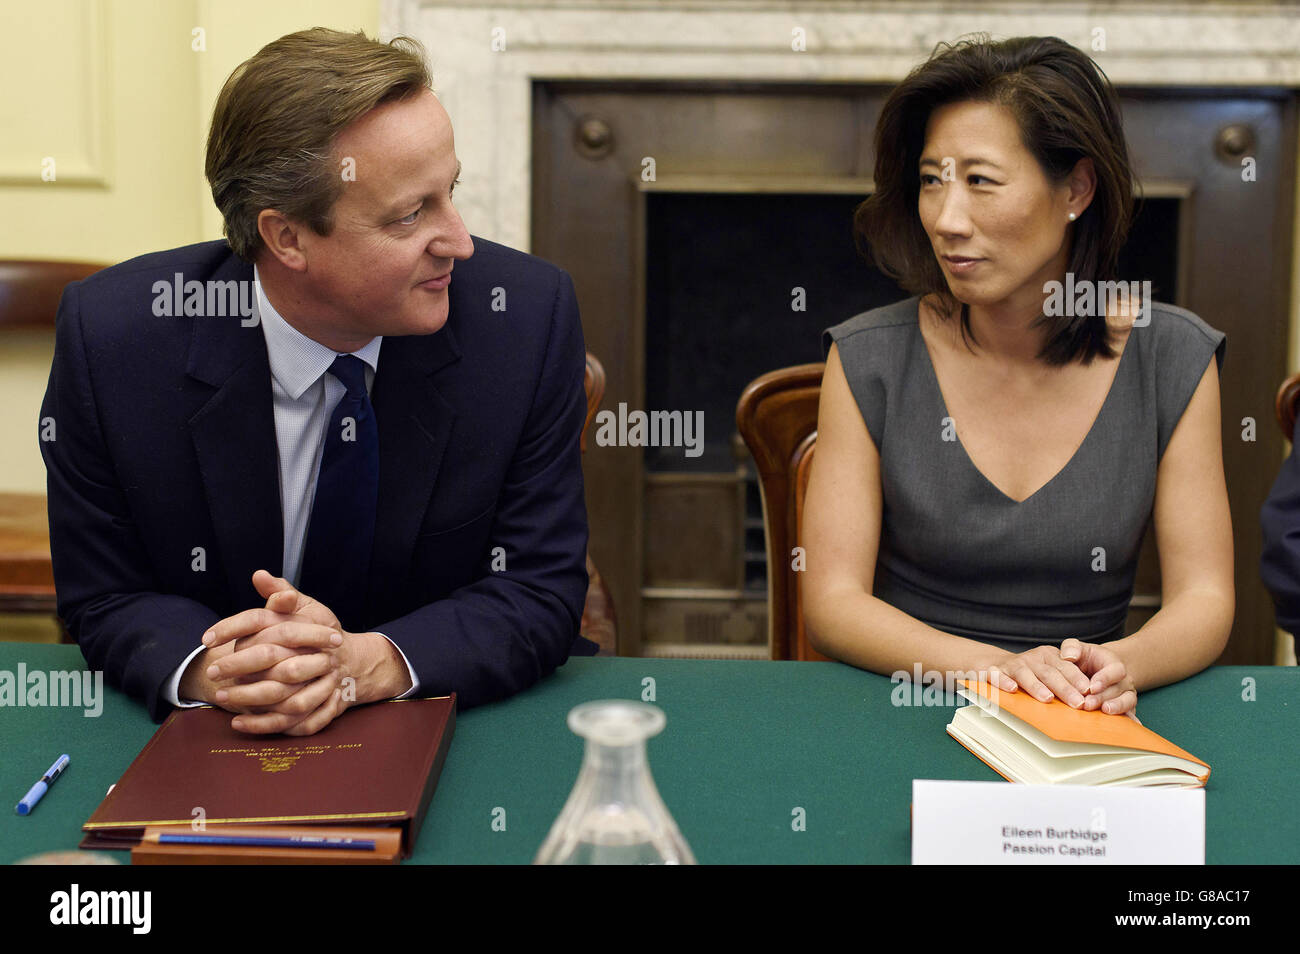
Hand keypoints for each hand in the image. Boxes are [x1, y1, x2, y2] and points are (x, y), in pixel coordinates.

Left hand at [197, 571, 410, 734]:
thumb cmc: (322, 633)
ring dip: (252, 701)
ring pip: (288, 698)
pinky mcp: (326, 706)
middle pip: (277, 665)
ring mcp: (326, 684)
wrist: (356, 662)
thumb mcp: (307, 607)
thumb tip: (259, 575)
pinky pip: (298, 722)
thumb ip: (281, 593)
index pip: (267, 623)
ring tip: (224, 699)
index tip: (207, 638)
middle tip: (213, 674)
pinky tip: (241, 723)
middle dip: (240, 669)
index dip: (234, 629)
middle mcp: (319, 656)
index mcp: (308, 628)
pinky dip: (267, 726)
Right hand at [987, 644, 1091, 708]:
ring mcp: (1013, 664)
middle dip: (1064, 688)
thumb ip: (1066, 680)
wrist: (994, 663)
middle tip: (1077, 703)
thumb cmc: (1030, 672)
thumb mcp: (1049, 670)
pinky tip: (1012, 689)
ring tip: (1047, 698)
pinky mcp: (994, 671)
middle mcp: (1032, 658)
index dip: (1077, 679)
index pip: (1066, 667)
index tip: (1089, 691)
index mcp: (1049, 656)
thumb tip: (1088, 701)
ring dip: (1037, 686)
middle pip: (1049, 673)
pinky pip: (998, 676)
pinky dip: (1004, 682)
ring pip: (1026, 674)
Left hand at [1060, 638, 1139, 721]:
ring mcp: (1126, 694)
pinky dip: (1129, 721)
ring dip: (1115, 708)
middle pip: (1118, 689)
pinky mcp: (1125, 707)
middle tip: (1087, 704)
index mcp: (1113, 664)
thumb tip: (1068, 656)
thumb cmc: (1085, 659)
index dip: (1105, 678)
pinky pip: (1130, 714)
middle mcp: (1123, 680)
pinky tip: (1125, 728)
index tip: (1091, 686)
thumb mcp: (1078, 648)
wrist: (1097, 669)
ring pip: (1127, 701)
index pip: (1116, 670)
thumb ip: (1072, 647)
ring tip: (1103, 712)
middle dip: (1103, 697)